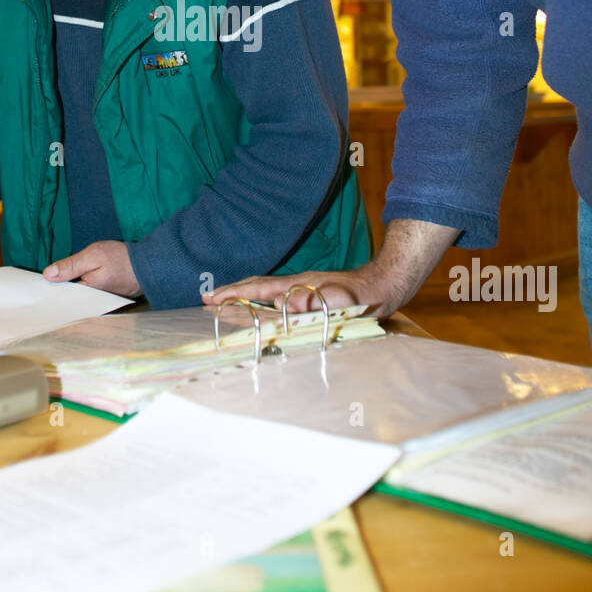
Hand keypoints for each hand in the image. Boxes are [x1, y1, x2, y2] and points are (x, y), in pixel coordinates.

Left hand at [43, 240, 139, 297]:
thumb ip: (71, 265)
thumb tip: (48, 275)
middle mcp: (91, 304)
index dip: (48, 289)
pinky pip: (85, 299)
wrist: (148, 265)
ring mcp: (98, 304)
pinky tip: (71, 286)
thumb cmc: (121, 259)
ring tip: (54, 287)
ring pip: (76, 300)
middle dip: (56, 293)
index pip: (60, 296)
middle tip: (42, 286)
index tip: (37, 284)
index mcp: (86, 293)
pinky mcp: (103, 301)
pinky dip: (77, 293)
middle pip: (67, 300)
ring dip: (67, 293)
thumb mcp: (93, 255)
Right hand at [201, 261, 406, 320]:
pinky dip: (260, 300)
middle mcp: (296, 285)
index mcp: (298, 285)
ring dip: (242, 296)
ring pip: (264, 291)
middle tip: (207, 299)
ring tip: (222, 302)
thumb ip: (318, 300)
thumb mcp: (344, 299)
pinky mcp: (309, 296)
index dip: (236, 294)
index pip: (259, 288)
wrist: (384, 285)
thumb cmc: (365, 295)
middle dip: (231, 292)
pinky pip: (277, 298)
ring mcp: (301, 289)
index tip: (212, 298)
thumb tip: (286, 301)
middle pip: (256, 286)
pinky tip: (258, 306)